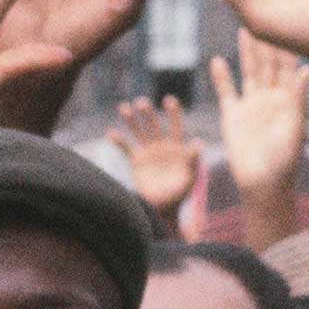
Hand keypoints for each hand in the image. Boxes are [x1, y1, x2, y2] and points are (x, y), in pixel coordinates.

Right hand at [107, 96, 199, 223]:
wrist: (162, 208)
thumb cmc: (179, 194)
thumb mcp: (188, 178)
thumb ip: (192, 160)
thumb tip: (198, 143)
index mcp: (177, 148)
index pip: (176, 127)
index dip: (174, 113)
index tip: (169, 100)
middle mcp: (162, 147)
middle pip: (155, 125)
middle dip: (148, 114)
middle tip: (141, 102)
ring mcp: (149, 152)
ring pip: (139, 132)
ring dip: (132, 120)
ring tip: (124, 107)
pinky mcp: (137, 161)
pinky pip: (126, 147)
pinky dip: (118, 140)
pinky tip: (110, 132)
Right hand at [213, 31, 308, 199]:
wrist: (262, 184)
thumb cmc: (284, 161)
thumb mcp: (294, 128)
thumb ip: (298, 99)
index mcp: (289, 100)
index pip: (288, 67)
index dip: (287, 46)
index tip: (287, 22)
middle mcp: (271, 98)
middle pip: (268, 63)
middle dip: (266, 40)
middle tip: (263, 14)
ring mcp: (252, 106)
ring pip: (249, 71)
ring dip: (246, 52)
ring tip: (244, 29)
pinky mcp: (233, 116)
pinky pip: (227, 92)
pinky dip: (222, 77)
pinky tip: (217, 61)